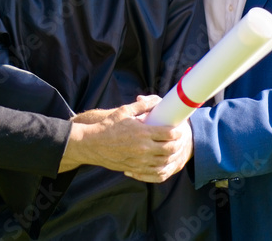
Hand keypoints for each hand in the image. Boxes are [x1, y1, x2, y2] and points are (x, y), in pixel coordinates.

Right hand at [60, 96, 191, 181]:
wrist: (92, 144)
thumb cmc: (108, 125)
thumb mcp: (124, 111)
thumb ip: (142, 105)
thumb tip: (156, 99)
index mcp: (142, 132)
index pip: (168, 134)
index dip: (178, 132)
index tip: (179, 129)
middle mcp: (143, 148)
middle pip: (169, 149)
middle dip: (178, 144)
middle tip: (179, 140)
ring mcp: (139, 160)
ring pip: (163, 162)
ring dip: (171, 157)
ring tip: (173, 151)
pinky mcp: (134, 169)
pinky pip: (153, 172)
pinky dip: (162, 168)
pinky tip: (162, 163)